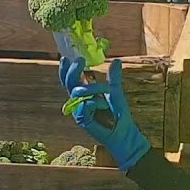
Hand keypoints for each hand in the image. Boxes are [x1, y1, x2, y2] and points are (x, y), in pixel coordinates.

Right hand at [59, 57, 150, 172]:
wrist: (124, 132)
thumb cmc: (118, 114)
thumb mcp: (116, 92)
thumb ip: (113, 78)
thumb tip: (116, 61)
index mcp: (85, 94)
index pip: (71, 80)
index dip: (66, 70)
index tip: (65, 58)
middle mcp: (79, 101)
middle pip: (69, 83)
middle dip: (73, 71)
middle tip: (80, 60)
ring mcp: (79, 111)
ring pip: (78, 92)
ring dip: (93, 87)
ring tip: (107, 90)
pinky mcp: (82, 120)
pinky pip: (84, 106)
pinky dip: (94, 103)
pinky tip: (103, 106)